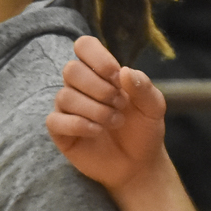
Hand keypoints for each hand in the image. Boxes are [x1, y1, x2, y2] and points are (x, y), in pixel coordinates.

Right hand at [44, 36, 168, 192]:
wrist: (139, 164)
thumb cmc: (144, 130)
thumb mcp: (154, 107)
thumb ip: (143, 87)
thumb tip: (125, 71)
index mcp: (101, 72)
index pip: (84, 46)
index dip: (98, 58)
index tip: (117, 77)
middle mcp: (80, 86)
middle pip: (71, 69)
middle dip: (99, 88)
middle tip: (120, 104)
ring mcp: (68, 108)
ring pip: (65, 96)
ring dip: (95, 110)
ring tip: (116, 121)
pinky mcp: (60, 131)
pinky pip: (56, 120)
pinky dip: (79, 124)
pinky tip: (97, 131)